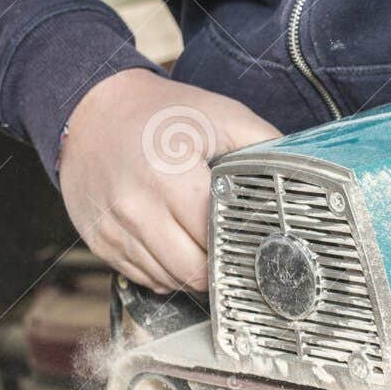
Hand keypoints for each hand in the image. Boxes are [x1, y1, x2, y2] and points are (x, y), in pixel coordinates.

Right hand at [60, 68, 280, 291]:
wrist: (88, 109)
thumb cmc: (158, 112)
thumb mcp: (219, 114)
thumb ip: (263, 144)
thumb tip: (302, 170)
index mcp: (170, 177)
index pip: (215, 237)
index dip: (240, 245)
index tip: (257, 245)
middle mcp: (136, 208)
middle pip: (191, 271)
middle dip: (219, 267)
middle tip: (234, 254)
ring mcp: (114, 228)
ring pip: (167, 280)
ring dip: (192, 273)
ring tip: (205, 249)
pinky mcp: (98, 241)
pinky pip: (141, 277)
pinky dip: (163, 272)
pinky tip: (174, 248)